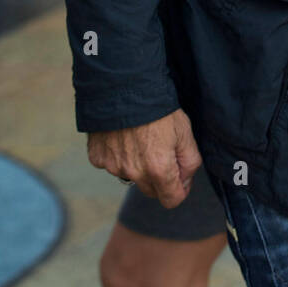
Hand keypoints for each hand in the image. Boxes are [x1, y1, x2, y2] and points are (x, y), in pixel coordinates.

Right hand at [87, 108, 201, 206]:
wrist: (124, 86)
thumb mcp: (185, 131)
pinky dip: (118, 155)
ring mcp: (113, 166)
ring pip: (130, 176)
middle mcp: (134, 172)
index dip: (180, 190)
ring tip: (140, 138)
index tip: (181, 176)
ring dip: (137, 166)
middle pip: (151, 191)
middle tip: (162, 152)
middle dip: (160, 178)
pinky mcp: (97, 157)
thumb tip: (184, 180)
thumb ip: (190, 161)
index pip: (171, 200)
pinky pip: (112, 164)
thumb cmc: (158, 108)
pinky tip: (123, 136)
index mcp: (158, 169)